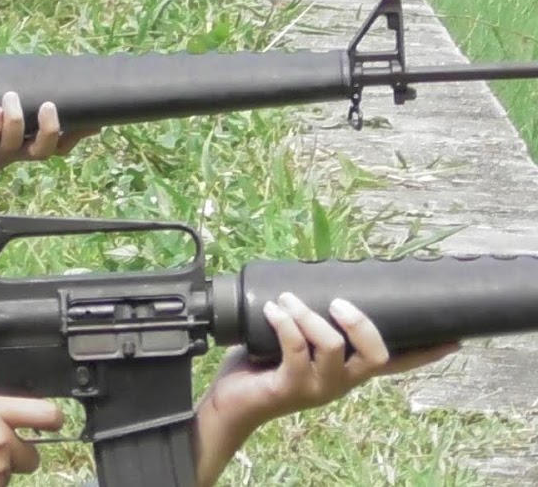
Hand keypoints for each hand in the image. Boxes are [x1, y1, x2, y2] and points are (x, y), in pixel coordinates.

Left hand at [0, 94, 96, 201]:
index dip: (77, 134)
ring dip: (16, 121)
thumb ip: (5, 103)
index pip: (57, 144)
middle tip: (50, 107)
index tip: (94, 120)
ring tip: (11, 99)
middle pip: (44, 151)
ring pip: (15, 146)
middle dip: (52, 130)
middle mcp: (11, 153)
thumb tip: (20, 77)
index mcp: (21, 144)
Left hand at [193, 294, 458, 485]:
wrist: (230, 404)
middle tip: (338, 302)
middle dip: (361, 324)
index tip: (453, 338)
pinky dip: (285, 324)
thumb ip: (310, 319)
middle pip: (375, 356)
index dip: (424, 353)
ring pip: (332, 348)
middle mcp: (340, 382)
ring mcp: (317, 387)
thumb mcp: (295, 341)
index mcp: (348, 371)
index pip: (395, 363)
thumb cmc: (261, 366)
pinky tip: (272, 309)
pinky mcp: (289, 387)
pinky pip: (294, 351)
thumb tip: (316, 279)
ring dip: (309, 316)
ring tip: (287, 300)